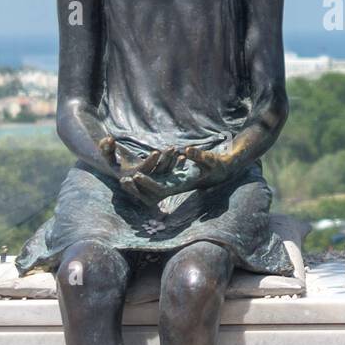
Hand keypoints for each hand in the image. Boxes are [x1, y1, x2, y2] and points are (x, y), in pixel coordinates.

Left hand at [97, 137, 229, 204]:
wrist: (222, 171)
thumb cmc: (218, 166)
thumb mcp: (210, 160)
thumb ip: (199, 156)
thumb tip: (188, 150)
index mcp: (181, 186)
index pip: (160, 189)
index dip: (147, 183)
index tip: (135, 175)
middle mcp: (174, 188)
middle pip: (151, 194)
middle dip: (137, 189)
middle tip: (122, 179)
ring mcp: (170, 184)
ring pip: (150, 191)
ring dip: (137, 187)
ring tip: (122, 178)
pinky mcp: (169, 179)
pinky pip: (153, 183)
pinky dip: (143, 180)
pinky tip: (132, 172)